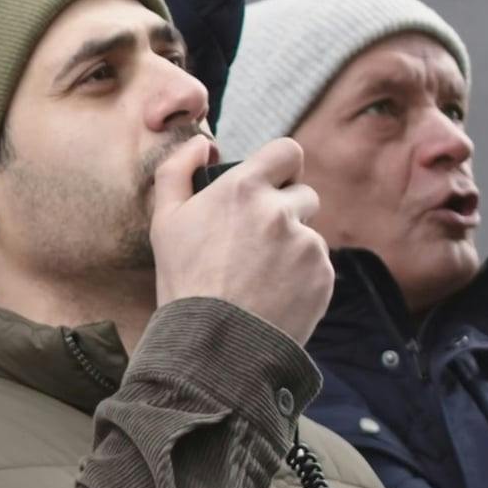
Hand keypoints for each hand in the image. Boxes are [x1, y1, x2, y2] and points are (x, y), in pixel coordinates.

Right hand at [149, 135, 331, 342]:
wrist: (213, 345)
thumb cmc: (184, 281)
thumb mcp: (164, 222)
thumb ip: (178, 170)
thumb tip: (203, 142)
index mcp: (244, 189)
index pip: (287, 151)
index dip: (281, 166)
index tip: (271, 185)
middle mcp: (281, 210)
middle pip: (304, 194)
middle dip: (287, 211)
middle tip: (257, 243)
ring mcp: (307, 244)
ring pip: (309, 234)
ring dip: (292, 248)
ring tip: (260, 278)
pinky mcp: (324, 276)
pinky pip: (319, 266)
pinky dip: (302, 278)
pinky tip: (273, 296)